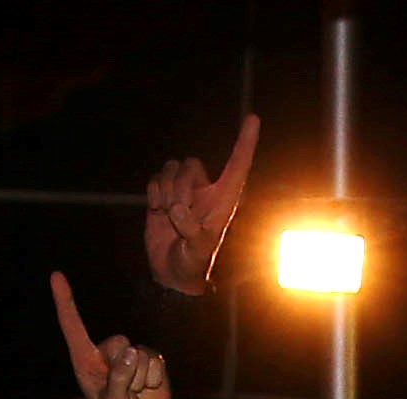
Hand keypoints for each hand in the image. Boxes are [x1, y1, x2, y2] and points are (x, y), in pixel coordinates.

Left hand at [53, 273, 175, 398]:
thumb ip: (119, 379)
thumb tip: (131, 353)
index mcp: (85, 363)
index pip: (73, 327)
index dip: (65, 301)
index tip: (56, 276)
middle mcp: (104, 356)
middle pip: (118, 343)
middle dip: (126, 370)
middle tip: (126, 394)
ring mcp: (128, 357)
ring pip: (138, 352)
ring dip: (141, 377)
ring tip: (137, 395)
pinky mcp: (149, 360)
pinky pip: (155, 357)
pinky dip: (155, 376)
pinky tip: (150, 389)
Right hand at [145, 114, 257, 296]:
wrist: (170, 271)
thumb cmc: (192, 263)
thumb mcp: (198, 252)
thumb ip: (192, 232)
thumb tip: (179, 209)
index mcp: (223, 200)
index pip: (237, 165)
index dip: (246, 142)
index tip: (253, 118)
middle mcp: (204, 190)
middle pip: (191, 165)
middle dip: (180, 186)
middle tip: (177, 212)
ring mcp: (183, 190)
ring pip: (172, 167)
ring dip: (165, 190)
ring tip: (167, 214)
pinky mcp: (162, 194)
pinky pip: (155, 178)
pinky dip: (153, 193)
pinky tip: (157, 211)